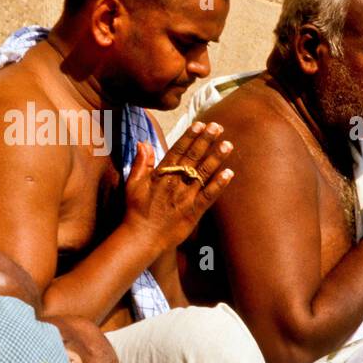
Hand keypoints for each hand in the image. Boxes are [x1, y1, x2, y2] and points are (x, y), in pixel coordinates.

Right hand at [123, 121, 233, 252]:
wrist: (141, 237)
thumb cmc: (136, 210)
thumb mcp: (133, 184)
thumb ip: (141, 163)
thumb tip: (143, 142)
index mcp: (162, 174)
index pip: (178, 150)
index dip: (190, 137)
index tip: (200, 124)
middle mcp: (175, 183)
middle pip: (193, 157)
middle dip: (206, 141)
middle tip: (217, 126)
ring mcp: (186, 197)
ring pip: (203, 173)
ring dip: (216, 158)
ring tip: (228, 144)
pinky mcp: (194, 212)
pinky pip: (209, 196)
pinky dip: (219, 185)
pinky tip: (229, 173)